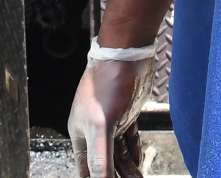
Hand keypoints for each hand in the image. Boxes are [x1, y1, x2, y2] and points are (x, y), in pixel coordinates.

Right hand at [67, 54, 148, 177]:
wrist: (126, 56)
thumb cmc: (106, 84)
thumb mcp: (101, 125)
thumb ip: (100, 156)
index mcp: (81, 134)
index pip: (87, 168)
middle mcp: (95, 130)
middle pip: (105, 162)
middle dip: (116, 176)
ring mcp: (111, 122)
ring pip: (119, 153)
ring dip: (128, 168)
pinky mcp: (126, 115)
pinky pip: (129, 140)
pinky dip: (134, 152)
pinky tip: (139, 162)